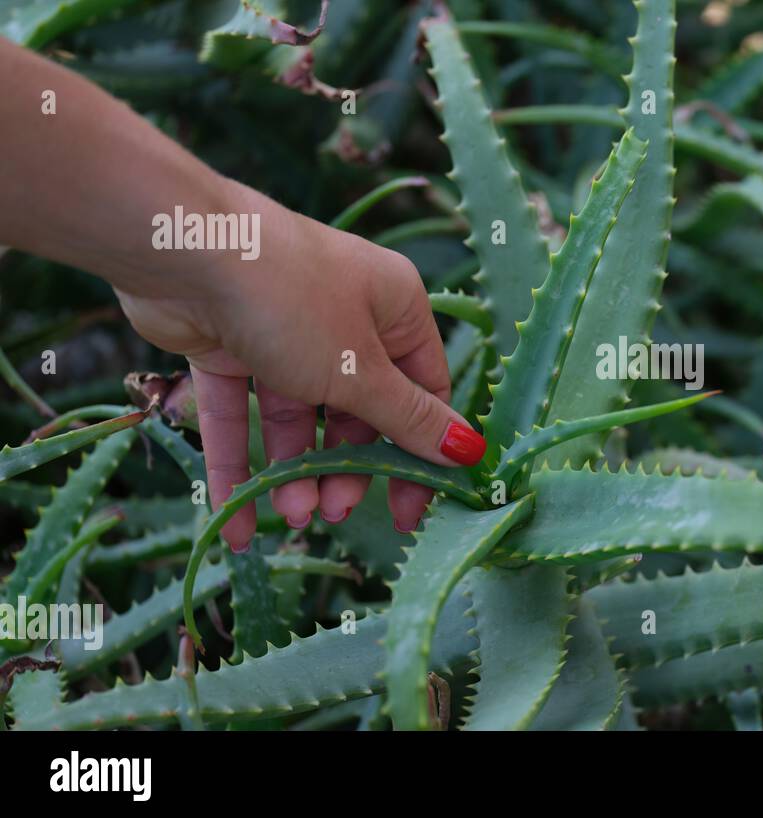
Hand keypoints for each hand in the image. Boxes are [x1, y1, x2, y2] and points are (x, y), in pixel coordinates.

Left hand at [114, 184, 484, 550]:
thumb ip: (410, 419)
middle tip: (332, 514)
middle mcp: (343, 314)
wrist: (181, 247)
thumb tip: (470, 451)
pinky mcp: (225, 343)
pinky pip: (239, 412)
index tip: (409, 510)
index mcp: (394, 307)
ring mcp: (281, 329)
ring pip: (295, 415)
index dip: (419, 452)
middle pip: (356, 409)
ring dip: (292, 470)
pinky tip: (232, 515)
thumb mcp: (360, 371)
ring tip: (289, 515)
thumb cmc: (292, 300)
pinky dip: (237, 462)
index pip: (423, 390)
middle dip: (345, 467)